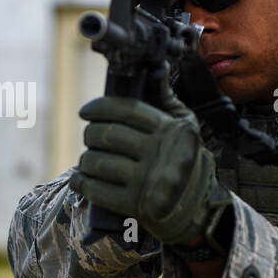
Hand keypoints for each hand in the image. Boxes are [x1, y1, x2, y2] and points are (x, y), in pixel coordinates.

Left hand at [68, 75, 230, 246]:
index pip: (128, 110)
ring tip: (87, 160)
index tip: (85, 111)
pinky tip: (80, 180)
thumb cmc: (185, 162)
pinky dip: (82, 184)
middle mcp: (161, 155)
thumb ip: (168, 100)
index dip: (101, 107)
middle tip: (89, 137)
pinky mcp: (136, 206)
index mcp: (171, 132)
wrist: (197, 210)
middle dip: (90, 134)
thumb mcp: (185, 129)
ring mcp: (148, 181)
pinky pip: (97, 190)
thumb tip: (159, 68)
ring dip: (85, 160)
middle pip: (108, 135)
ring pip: (98, 162)